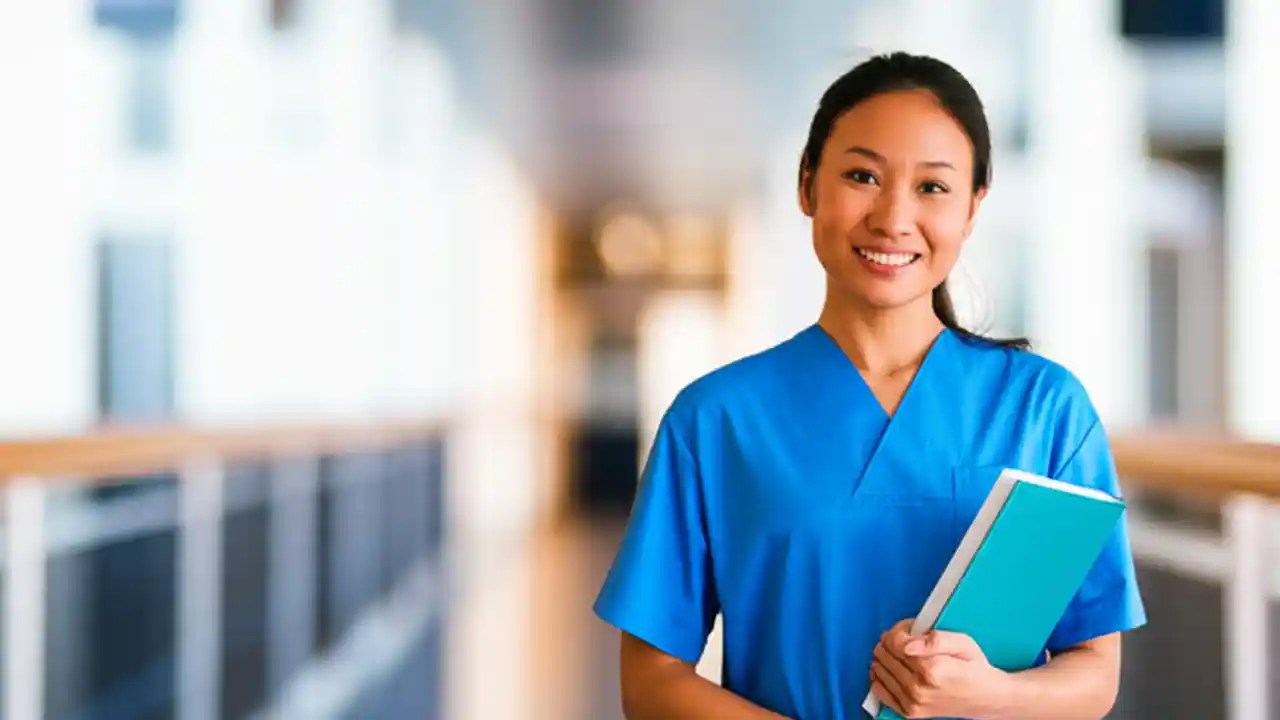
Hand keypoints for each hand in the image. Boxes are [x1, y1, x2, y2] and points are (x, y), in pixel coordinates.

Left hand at [869, 619, 1009, 718]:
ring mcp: (912, 702)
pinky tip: (891, 669)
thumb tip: (908, 644)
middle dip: (891, 640)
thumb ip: (935, 639)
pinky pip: (879, 689)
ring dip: (886, 656)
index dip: (899, 629)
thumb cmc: (974, 667)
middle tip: (907, 639)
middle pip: (883, 653)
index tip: (910, 628)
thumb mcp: (963, 643)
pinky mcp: (909, 712)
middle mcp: (918, 688)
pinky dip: (880, 676)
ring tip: (902, 653)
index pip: (894, 641)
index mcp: (931, 668)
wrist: (986, 698)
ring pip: (878, 669)